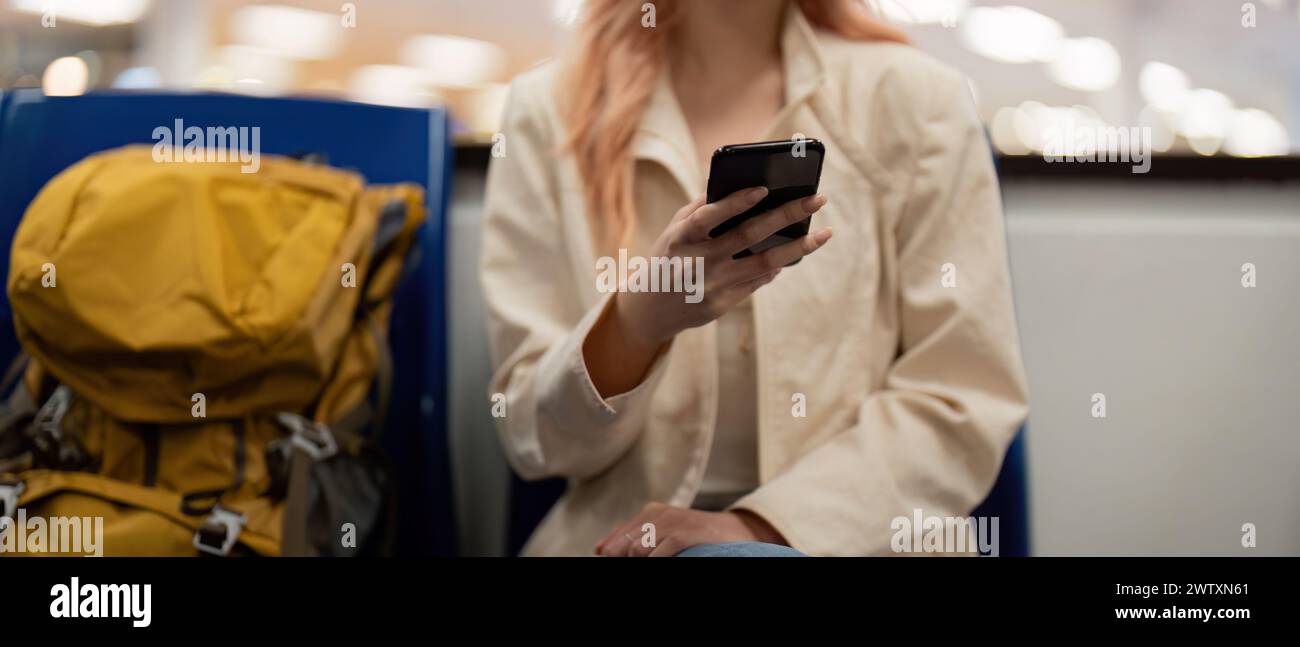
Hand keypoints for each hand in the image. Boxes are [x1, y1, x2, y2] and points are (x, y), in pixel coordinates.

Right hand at [585, 188, 830, 396]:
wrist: (649, 311)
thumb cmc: (667, 259)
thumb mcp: (673, 232)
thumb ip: (699, 210)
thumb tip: (737, 187)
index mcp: (681, 239)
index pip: (708, 216)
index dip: (735, 202)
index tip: (764, 189)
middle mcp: (698, 262)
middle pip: (748, 235)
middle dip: (786, 215)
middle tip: (817, 199)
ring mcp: (712, 286)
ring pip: (764, 263)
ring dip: (797, 248)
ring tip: (823, 234)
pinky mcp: (722, 305)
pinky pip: (756, 282)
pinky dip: (775, 267)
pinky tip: (793, 254)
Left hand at [594, 502, 785, 556]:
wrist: (736, 531)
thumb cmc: (696, 537)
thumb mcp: (663, 533)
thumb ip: (632, 536)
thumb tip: (599, 549)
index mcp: (650, 513)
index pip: (616, 539)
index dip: (612, 556)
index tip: (616, 565)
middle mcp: (658, 513)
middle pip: (624, 545)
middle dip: (624, 561)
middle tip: (636, 565)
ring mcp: (673, 521)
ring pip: (638, 548)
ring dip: (641, 562)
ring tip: (653, 564)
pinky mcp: (686, 532)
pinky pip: (660, 551)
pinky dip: (656, 562)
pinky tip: (660, 564)